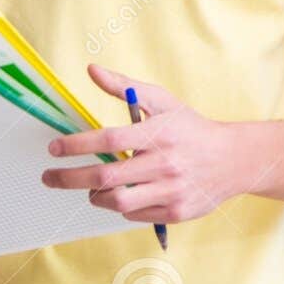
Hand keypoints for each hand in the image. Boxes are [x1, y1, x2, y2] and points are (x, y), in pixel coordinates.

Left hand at [40, 63, 247, 223]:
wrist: (234, 159)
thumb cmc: (190, 128)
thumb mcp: (161, 101)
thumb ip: (124, 86)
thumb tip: (92, 70)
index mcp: (159, 133)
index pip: (110, 139)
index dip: (77, 145)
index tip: (53, 149)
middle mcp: (165, 163)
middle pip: (105, 176)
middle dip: (68, 178)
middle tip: (48, 177)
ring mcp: (172, 190)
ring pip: (117, 201)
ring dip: (95, 195)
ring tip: (91, 187)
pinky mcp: (177, 212)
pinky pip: (133, 214)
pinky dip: (120, 206)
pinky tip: (124, 194)